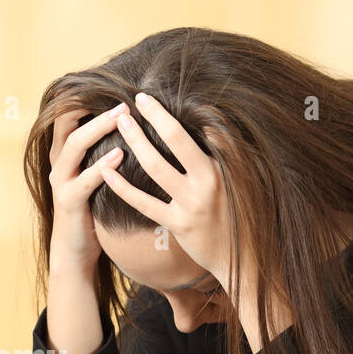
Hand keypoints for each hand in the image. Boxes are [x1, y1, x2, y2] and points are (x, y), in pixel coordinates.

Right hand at [46, 102, 127, 278]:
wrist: (76, 251)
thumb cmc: (93, 210)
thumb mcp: (97, 175)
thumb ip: (106, 150)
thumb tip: (134, 124)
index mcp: (65, 154)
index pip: (69, 115)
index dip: (88, 98)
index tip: (115, 85)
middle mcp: (59, 163)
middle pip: (69, 123)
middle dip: (95, 107)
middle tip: (124, 98)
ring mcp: (61, 182)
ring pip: (74, 146)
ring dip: (98, 129)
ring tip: (122, 117)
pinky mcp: (69, 202)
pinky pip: (84, 180)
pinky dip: (102, 167)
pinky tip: (120, 157)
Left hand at [101, 93, 289, 352]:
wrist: (245, 259)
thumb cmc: (242, 216)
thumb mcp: (241, 181)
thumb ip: (224, 156)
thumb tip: (209, 127)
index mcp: (226, 167)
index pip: (206, 128)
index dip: (183, 110)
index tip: (164, 94)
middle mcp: (209, 182)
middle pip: (177, 140)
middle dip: (156, 116)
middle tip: (139, 98)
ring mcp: (191, 204)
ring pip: (156, 166)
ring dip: (136, 141)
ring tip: (121, 122)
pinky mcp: (177, 224)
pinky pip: (144, 202)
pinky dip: (123, 186)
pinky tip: (107, 171)